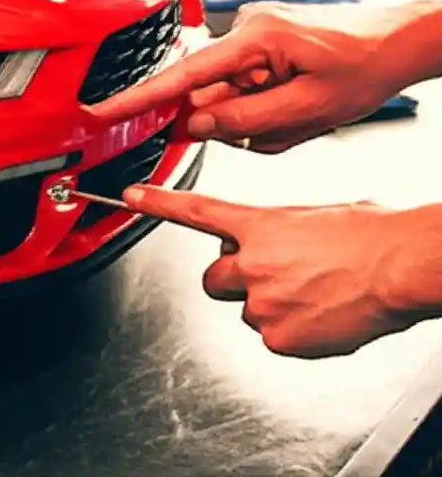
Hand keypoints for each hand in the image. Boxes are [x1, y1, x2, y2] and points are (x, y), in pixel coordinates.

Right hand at [88, 1, 421, 152]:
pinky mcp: (263, 45)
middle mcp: (247, 29)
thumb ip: (245, 120)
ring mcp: (254, 35)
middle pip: (209, 92)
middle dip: (236, 118)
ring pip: (229, 95)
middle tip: (283, 122)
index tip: (102, 112)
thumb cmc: (367, 65)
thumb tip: (197, 125)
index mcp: (254, 40)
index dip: (137, 98)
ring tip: (302, 112)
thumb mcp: (309, 108)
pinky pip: (244, 87)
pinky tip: (296, 104)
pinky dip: (265, 107)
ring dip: (258, 116)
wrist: (403, 40)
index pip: (182, 76)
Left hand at [124, 185, 441, 357]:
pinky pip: (274, 337)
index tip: (131, 197)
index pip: (195, 211)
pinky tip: (323, 314)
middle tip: (273, 275)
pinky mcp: (279, 337)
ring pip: (248, 309)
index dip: (158, 203)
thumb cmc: (372, 237)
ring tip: (314, 292)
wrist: (402, 268)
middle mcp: (251, 263)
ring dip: (271, 304)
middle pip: (214, 278)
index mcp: (258, 225)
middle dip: (234, 279)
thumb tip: (279, 242)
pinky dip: (294, 330)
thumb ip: (280, 230)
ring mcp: (262, 302)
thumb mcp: (315, 216)